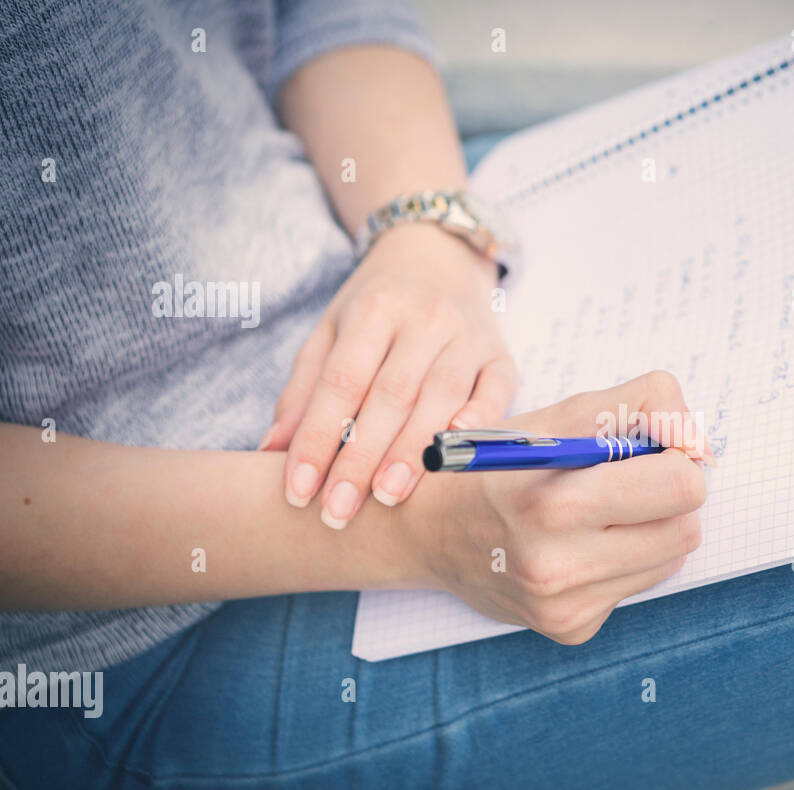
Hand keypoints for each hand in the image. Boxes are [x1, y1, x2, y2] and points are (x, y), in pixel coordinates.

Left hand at [260, 223, 516, 528]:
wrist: (440, 255)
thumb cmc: (378, 305)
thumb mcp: (331, 332)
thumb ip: (304, 391)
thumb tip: (272, 452)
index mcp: (371, 313)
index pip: (340, 384)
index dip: (318, 439)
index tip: (298, 491)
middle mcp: (422, 320)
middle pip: (389, 396)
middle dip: (361, 458)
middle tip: (338, 511)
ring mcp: (466, 336)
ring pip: (440, 397)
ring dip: (413, 451)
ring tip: (388, 496)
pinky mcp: (500, 354)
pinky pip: (496, 391)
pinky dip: (479, 422)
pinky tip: (457, 453)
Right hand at [404, 371, 711, 644]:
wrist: (425, 532)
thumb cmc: (496, 464)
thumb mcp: (557, 416)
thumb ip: (638, 407)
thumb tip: (700, 441)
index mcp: (553, 503)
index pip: (682, 485)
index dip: (674, 457)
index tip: (647, 448)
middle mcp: (557, 566)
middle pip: (687, 527)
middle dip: (667, 496)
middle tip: (625, 480)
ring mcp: (565, 606)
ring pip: (670, 558)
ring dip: (648, 529)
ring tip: (594, 514)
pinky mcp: (571, 629)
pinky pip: (638, 585)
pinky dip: (622, 560)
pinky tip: (577, 546)